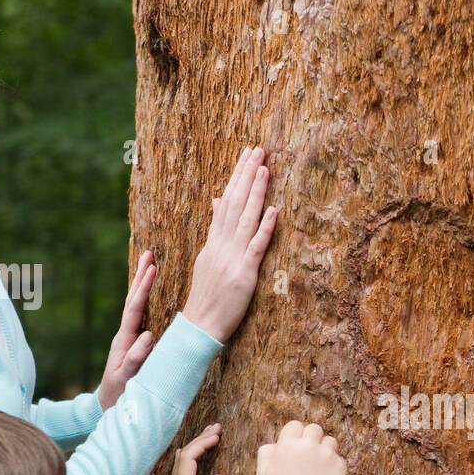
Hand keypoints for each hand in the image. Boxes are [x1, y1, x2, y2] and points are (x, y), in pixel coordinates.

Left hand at [97, 250, 157, 410]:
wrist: (107, 407)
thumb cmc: (118, 396)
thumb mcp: (126, 380)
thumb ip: (135, 359)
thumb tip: (149, 336)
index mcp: (124, 341)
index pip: (135, 309)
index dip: (143, 289)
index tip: (152, 269)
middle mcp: (126, 335)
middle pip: (134, 300)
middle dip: (142, 277)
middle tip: (150, 253)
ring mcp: (129, 339)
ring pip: (136, 306)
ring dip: (143, 284)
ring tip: (151, 264)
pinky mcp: (134, 343)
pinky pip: (141, 316)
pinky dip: (146, 299)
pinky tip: (151, 291)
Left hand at [163, 424, 224, 474]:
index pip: (189, 457)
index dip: (202, 443)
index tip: (217, 436)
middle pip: (185, 453)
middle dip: (201, 438)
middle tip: (217, 427)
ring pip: (184, 458)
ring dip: (197, 444)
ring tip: (211, 434)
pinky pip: (184, 465)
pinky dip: (193, 454)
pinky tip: (196, 451)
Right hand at [183, 145, 278, 342]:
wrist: (200, 325)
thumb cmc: (207, 294)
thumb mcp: (206, 257)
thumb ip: (215, 229)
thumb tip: (216, 200)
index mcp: (214, 240)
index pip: (225, 200)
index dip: (237, 177)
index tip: (246, 155)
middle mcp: (222, 244)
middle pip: (234, 203)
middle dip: (246, 175)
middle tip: (257, 149)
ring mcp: (232, 258)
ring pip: (244, 219)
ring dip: (255, 192)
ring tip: (264, 168)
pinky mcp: (244, 275)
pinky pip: (256, 248)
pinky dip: (264, 228)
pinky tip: (273, 210)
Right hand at [256, 421, 345, 474]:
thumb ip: (266, 454)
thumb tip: (275, 444)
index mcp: (287, 445)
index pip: (295, 425)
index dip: (295, 436)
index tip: (296, 447)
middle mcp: (308, 446)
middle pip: (314, 429)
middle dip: (312, 439)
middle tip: (308, 455)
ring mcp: (326, 455)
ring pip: (330, 440)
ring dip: (325, 450)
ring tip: (318, 468)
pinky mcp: (340, 466)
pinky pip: (338, 458)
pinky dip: (333, 467)